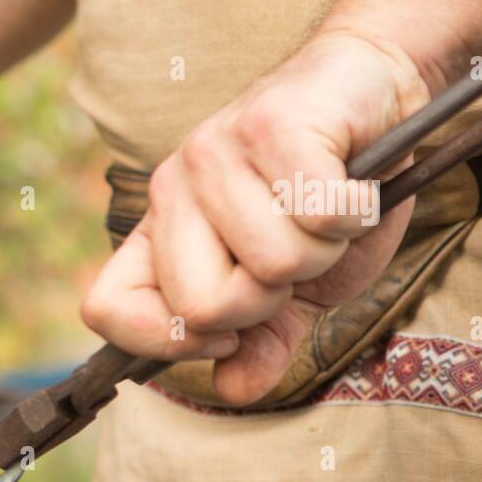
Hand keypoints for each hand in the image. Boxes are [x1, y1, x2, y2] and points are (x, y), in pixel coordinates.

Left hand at [81, 31, 431, 404]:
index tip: (229, 334)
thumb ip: (262, 340)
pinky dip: (354, 213)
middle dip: (267, 300)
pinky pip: (318, 216)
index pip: (106, 307)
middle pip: (200, 305)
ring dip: (322, 250)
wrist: (375, 93)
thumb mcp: (295, 285)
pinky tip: (351, 185)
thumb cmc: (329, 195)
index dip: (167, 342)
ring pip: (271, 264)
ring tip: (325, 211)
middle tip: (293, 257)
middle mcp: (172, 189)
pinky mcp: (271, 124)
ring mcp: (214, 153)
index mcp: (159, 231)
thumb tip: (233, 389)